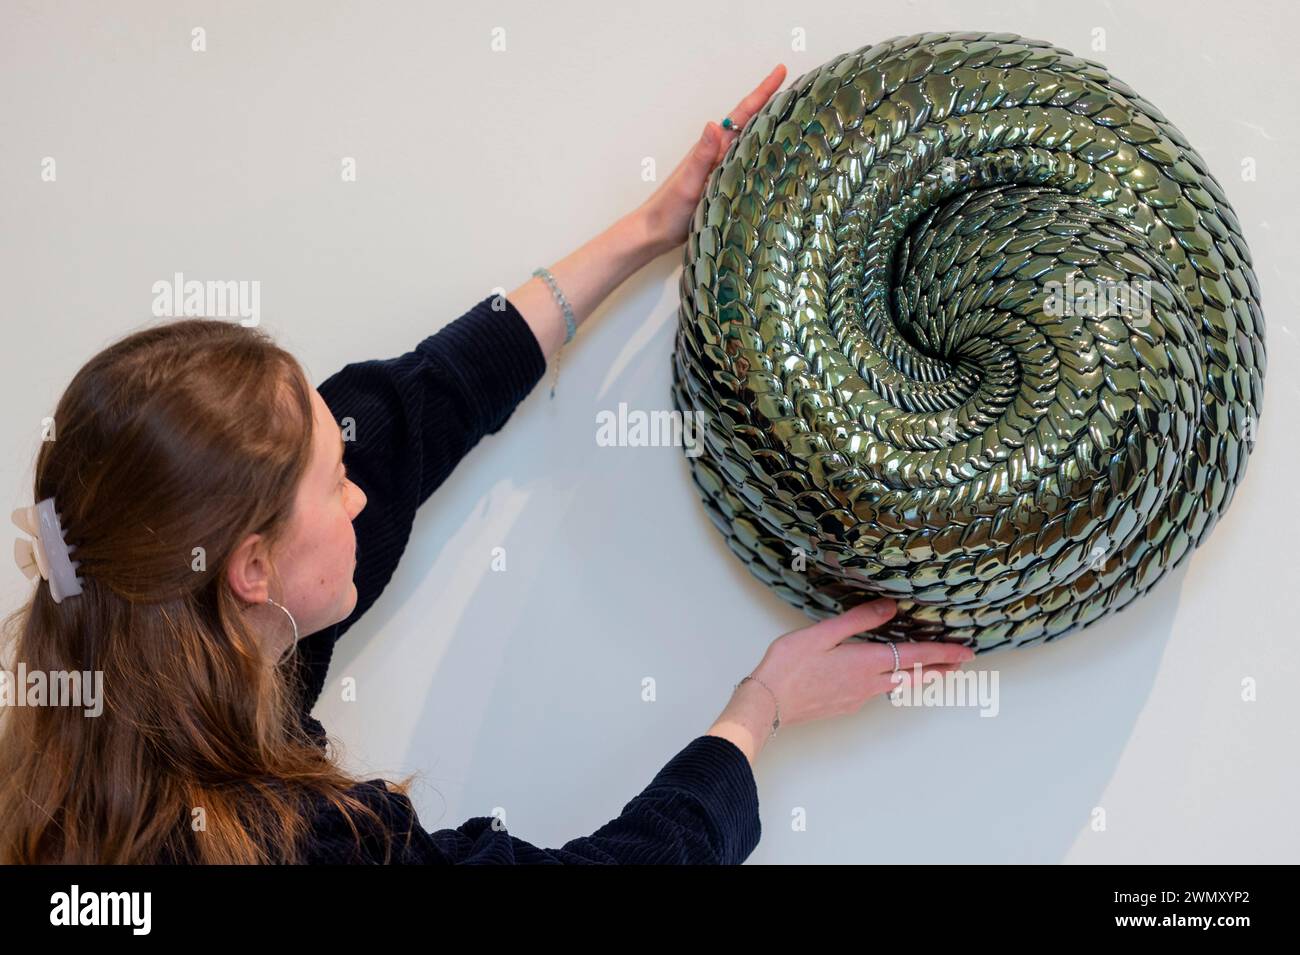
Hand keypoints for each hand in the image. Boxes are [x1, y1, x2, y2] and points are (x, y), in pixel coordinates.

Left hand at [634, 64, 787, 257]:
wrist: (654, 233)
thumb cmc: (668, 210)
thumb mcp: (687, 182)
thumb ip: (701, 155)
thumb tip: (714, 124)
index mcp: (713, 149)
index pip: (743, 114)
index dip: (763, 93)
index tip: (782, 71)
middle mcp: (720, 154)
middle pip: (752, 123)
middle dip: (774, 104)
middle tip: (801, 90)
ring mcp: (722, 169)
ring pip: (753, 143)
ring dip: (773, 128)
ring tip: (797, 117)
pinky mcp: (724, 186)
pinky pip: (750, 164)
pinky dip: (765, 156)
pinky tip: (776, 160)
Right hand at [707, 599, 975, 763]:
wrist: (768, 704)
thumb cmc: (790, 666)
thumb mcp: (822, 633)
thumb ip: (858, 620)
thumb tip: (890, 607)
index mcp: (866, 662)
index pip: (914, 656)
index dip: (942, 653)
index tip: (966, 652)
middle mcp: (869, 683)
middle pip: (913, 676)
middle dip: (939, 669)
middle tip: (960, 664)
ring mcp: (857, 697)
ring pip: (898, 686)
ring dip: (918, 676)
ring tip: (931, 669)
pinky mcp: (845, 705)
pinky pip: (878, 691)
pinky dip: (893, 682)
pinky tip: (886, 678)